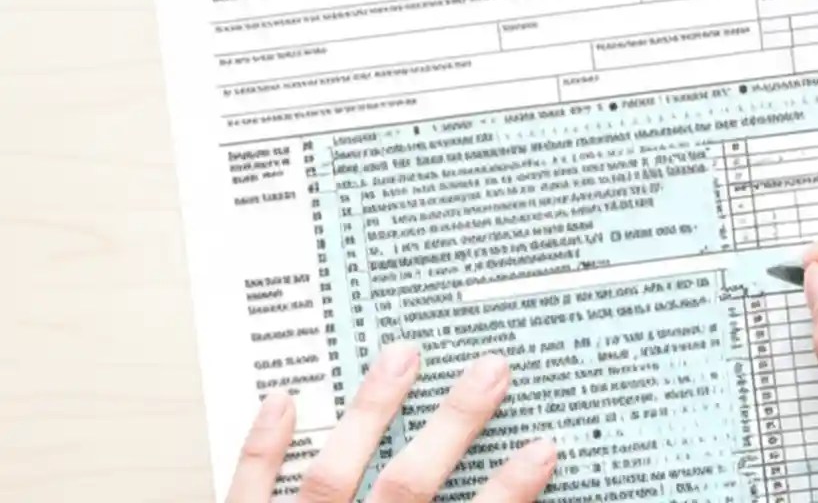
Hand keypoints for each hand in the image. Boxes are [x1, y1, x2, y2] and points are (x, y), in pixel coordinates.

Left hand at [225, 343, 555, 502]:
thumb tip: (496, 497)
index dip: (511, 488)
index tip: (544, 446)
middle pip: (409, 486)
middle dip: (454, 423)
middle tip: (490, 368)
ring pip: (333, 475)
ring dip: (370, 411)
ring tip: (400, 355)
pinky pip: (248, 490)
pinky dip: (264, 446)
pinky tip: (283, 398)